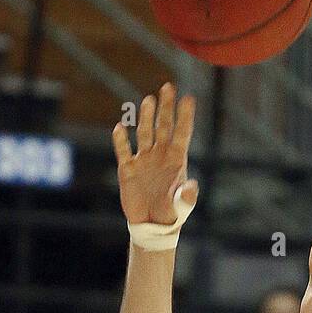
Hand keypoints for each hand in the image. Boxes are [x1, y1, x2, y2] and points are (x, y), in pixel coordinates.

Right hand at [112, 83, 197, 225]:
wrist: (151, 225)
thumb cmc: (171, 215)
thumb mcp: (182, 207)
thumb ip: (187, 197)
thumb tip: (192, 186)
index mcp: (176, 160)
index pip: (182, 133)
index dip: (185, 116)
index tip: (188, 98)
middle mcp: (160, 155)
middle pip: (163, 126)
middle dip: (166, 107)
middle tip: (168, 87)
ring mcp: (144, 159)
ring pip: (145, 132)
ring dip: (146, 117)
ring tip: (149, 100)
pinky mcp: (128, 168)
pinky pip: (123, 151)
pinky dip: (121, 140)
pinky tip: (119, 128)